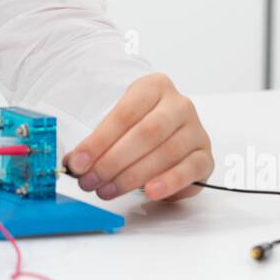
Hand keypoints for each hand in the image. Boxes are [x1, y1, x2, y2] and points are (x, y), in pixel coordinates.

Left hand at [63, 73, 213, 201]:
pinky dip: (169, 182)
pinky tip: (149, 192)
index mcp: (154, 87)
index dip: (99, 141)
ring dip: (133, 177)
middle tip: (90, 181)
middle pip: (146, 133)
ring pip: (165, 153)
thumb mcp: (117, 125)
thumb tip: (74, 163)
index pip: (124, 114)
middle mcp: (179, 105)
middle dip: (113, 161)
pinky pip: (190, 170)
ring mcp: (196, 130)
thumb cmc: (138, 128)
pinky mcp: (205, 156)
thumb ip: (99, 142)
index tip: (78, 162)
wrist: (169, 132)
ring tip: (108, 191)